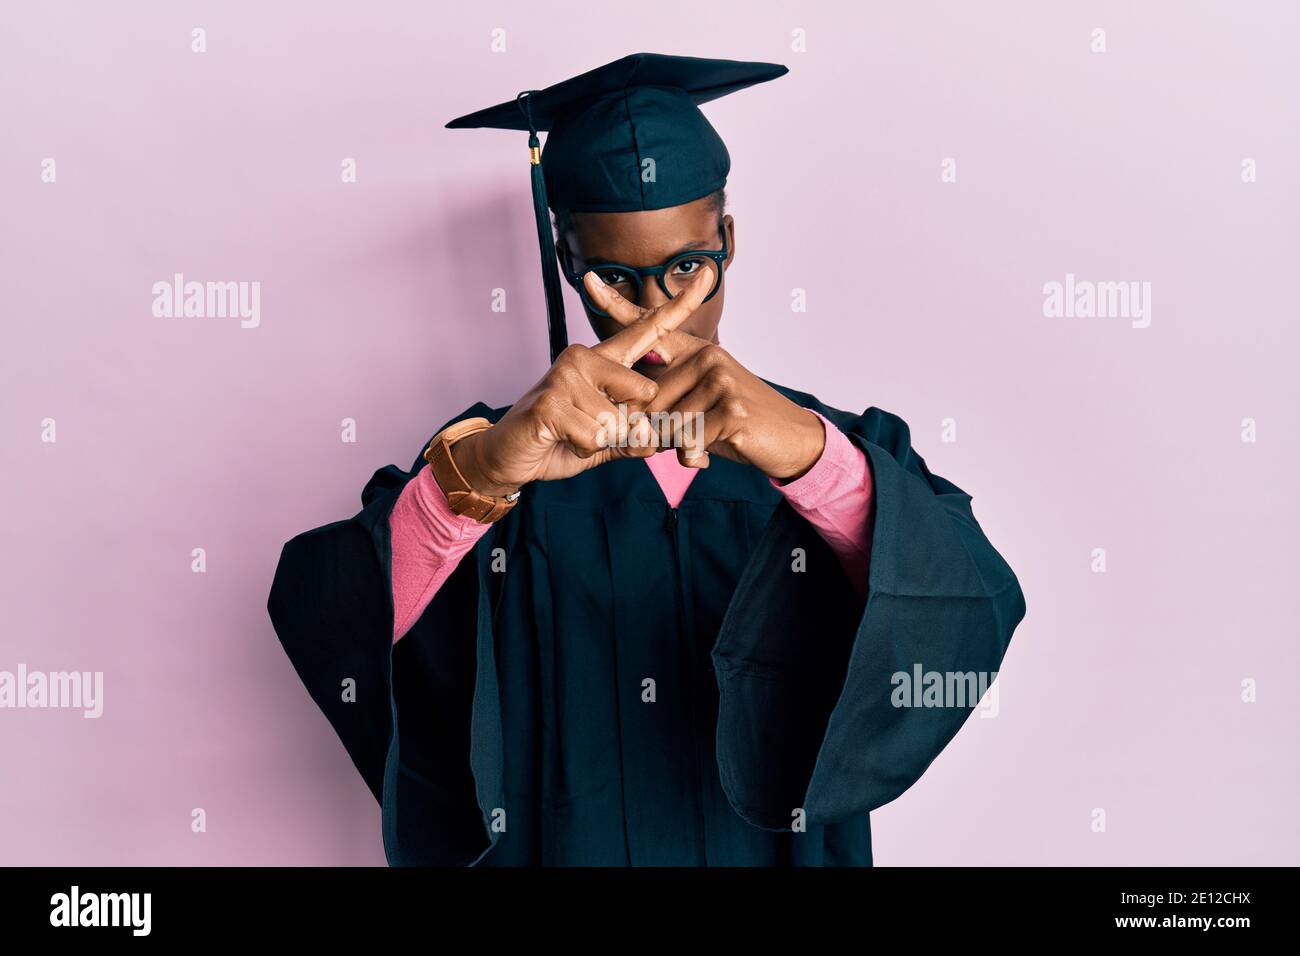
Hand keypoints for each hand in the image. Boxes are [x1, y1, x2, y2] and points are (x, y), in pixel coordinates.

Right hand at [451, 267, 715, 493]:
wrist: (510, 456)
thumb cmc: (561, 440)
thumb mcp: (609, 437)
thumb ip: (640, 433)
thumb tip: (663, 435)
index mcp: (605, 360)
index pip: (647, 330)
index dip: (679, 305)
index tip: (707, 276)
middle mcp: (585, 356)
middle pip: (646, 394)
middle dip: (628, 427)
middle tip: (591, 429)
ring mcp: (566, 374)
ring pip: (620, 421)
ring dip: (600, 440)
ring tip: (572, 433)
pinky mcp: (552, 400)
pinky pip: (594, 435)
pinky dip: (583, 448)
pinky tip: (560, 437)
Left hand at [583, 275, 826, 481]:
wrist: (788, 438)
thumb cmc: (736, 421)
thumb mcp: (700, 402)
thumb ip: (668, 396)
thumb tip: (628, 409)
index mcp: (696, 351)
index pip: (652, 328)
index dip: (618, 306)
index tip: (588, 281)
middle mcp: (707, 357)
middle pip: (649, 397)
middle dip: (654, 430)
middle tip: (682, 439)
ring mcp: (721, 380)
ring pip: (666, 423)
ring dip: (676, 446)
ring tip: (699, 445)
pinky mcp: (732, 408)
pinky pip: (688, 440)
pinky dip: (693, 456)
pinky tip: (706, 456)